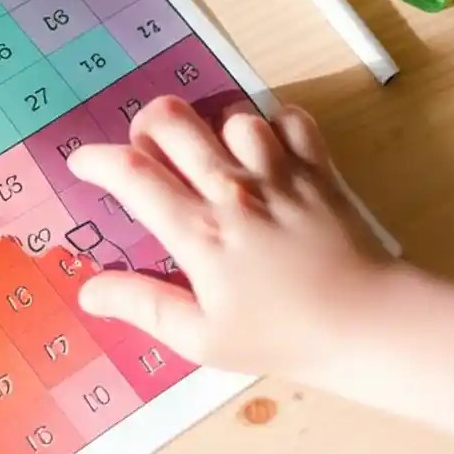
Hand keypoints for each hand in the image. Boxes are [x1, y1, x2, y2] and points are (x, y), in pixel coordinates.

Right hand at [68, 95, 392, 380]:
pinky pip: (287, 117)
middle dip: (146, 125)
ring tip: (214, 158)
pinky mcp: (319, 167)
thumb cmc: (281, 337)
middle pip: (173, 122)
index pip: (132, 175)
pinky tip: (266, 153)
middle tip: (148, 152)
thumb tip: (88, 290)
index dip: (97, 160)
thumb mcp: (201, 338)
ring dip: (212, 131)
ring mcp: (280, 173)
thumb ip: (142, 306)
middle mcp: (234, 190)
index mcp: (199, 233)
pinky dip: (271, 126)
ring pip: (228, 115)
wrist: (371, 326)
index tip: (82, 162)